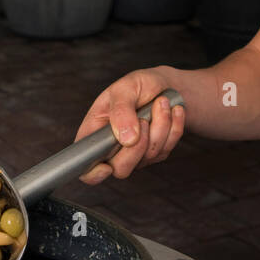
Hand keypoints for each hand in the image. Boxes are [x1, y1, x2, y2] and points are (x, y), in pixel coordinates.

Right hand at [73, 69, 185, 183]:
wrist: (164, 86)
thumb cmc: (138, 85)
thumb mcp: (124, 88)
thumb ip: (121, 111)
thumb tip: (127, 139)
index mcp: (95, 132)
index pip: (85, 165)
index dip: (92, 174)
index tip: (106, 167)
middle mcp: (112, 148)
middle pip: (121, 169)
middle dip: (139, 144)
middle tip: (144, 118)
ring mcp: (135, 154)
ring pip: (149, 156)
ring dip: (160, 126)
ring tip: (161, 102)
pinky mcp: (156, 153)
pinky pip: (167, 149)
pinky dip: (174, 127)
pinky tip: (173, 110)